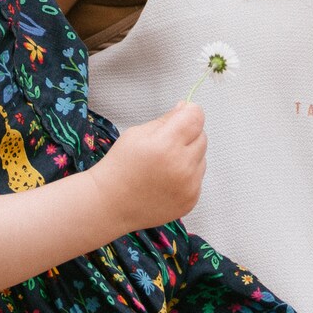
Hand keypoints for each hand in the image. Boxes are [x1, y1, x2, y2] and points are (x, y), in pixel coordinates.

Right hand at [98, 101, 205, 229]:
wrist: (110, 204)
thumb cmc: (120, 167)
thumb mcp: (137, 134)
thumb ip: (166, 119)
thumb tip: (186, 108)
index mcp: (165, 144)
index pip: (196, 117)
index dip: (190, 112)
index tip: (183, 115)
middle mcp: (181, 166)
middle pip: (202, 136)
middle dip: (188, 135)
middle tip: (166, 144)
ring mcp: (188, 186)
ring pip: (202, 157)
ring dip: (189, 156)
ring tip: (164, 165)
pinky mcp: (191, 199)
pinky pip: (198, 178)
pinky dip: (187, 175)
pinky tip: (166, 179)